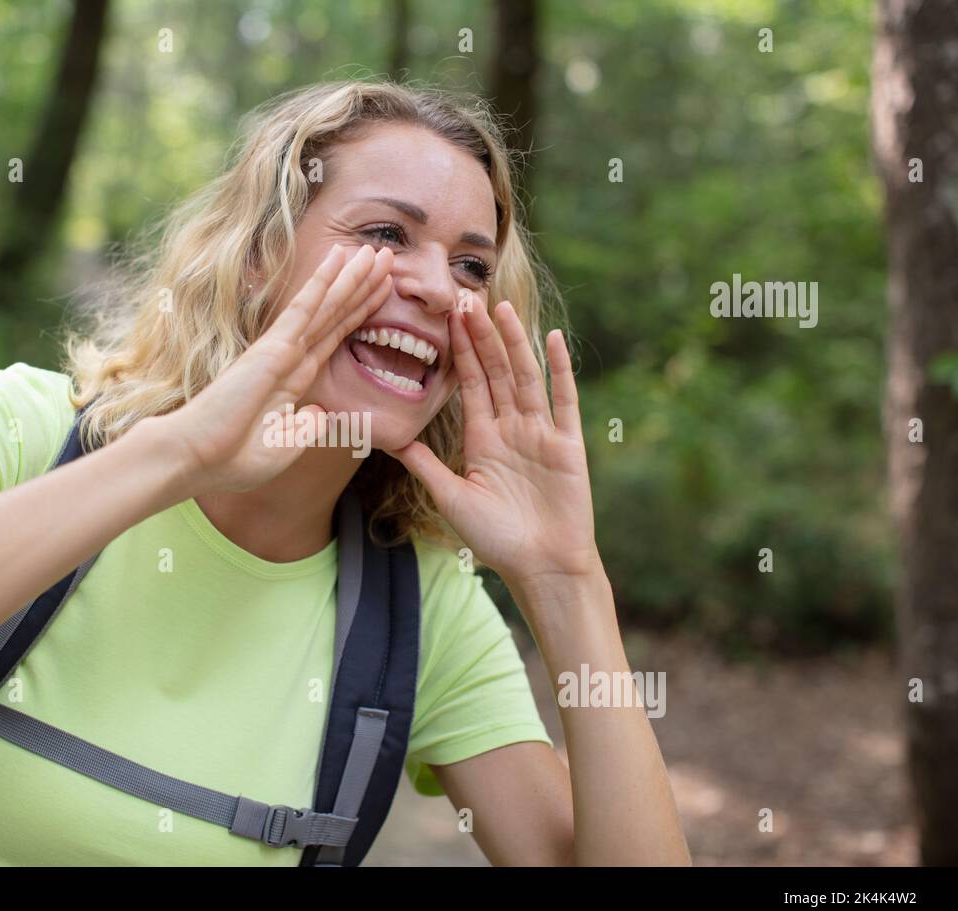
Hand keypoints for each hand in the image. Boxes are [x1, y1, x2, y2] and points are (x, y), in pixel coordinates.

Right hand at [158, 243, 393, 494]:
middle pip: (334, 313)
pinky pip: (303, 309)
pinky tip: (339, 257)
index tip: (383, 290)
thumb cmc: (232, 459)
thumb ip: (306, 427)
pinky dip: (322, 282)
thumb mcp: (283, 447)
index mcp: (293, 380)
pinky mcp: (270, 348)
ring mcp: (280, 349)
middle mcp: (289, 358)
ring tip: (379, 251)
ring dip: (353, 276)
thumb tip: (321, 412)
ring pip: (325, 305)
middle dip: (363, 285)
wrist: (196, 459)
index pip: (334, 336)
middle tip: (389, 256)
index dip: (360, 311)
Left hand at [386, 299, 601, 589]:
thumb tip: (390, 439)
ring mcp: (540, 432)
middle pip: (494, 371)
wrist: (540, 565)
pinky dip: (559, 370)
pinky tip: (552, 339)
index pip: (469, 384)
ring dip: (512, 342)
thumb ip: (426, 465)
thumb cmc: (496, 538)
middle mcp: (511, 428)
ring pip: (523, 377)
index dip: (459, 351)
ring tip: (499, 307)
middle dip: (480, 336)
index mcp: (482, 438)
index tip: (447, 318)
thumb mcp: (450, 496)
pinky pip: (563, 400)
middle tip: (466, 297)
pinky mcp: (567, 443)